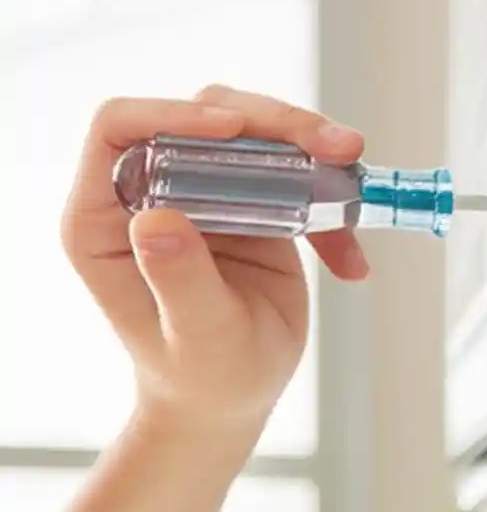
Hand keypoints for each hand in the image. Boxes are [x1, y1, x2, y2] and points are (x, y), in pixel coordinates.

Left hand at [61, 85, 368, 430]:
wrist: (230, 397)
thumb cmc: (202, 377)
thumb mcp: (195, 335)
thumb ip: (176, 278)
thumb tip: (155, 219)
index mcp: (105, 218)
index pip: (121, 128)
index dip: (174, 114)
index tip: (235, 128)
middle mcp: (149, 192)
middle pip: (206, 117)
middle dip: (275, 123)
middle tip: (337, 150)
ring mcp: (203, 193)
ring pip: (255, 133)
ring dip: (313, 150)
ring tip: (355, 181)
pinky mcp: (250, 203)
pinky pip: (295, 176)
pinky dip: (333, 207)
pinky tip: (350, 263)